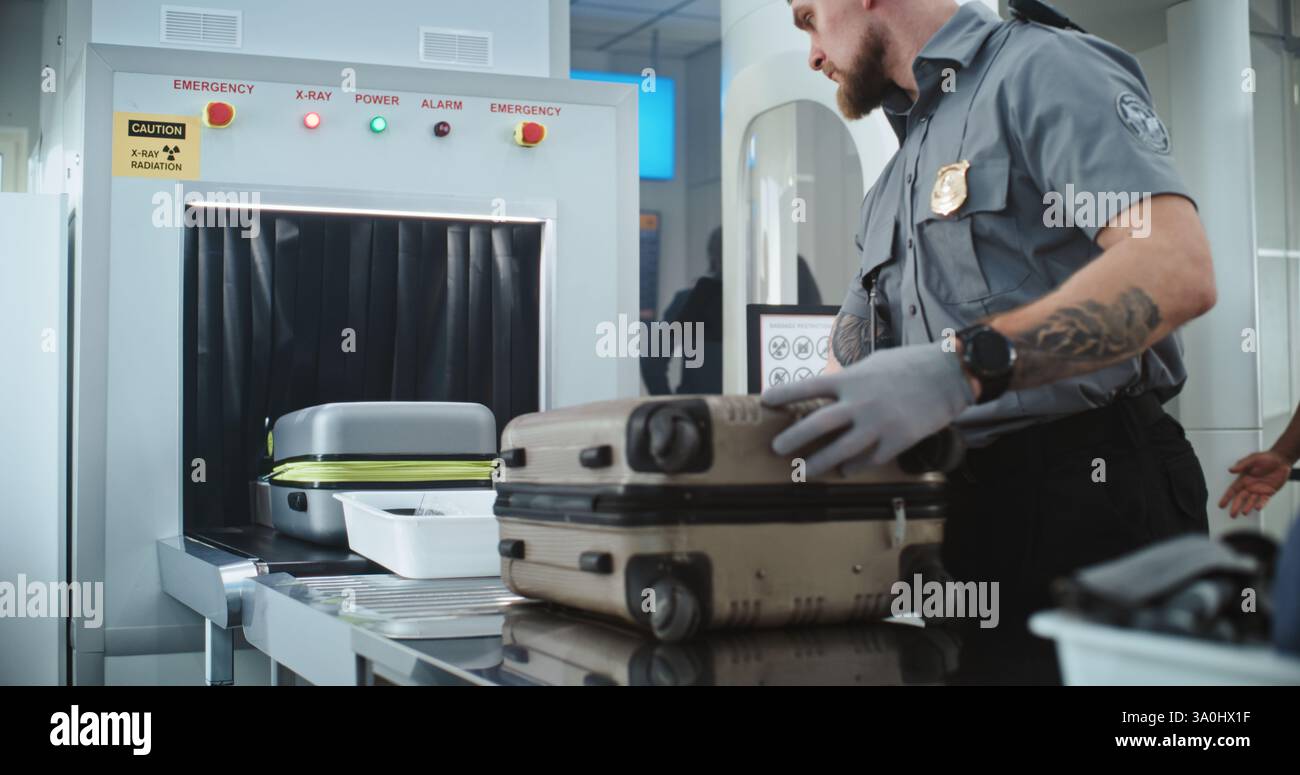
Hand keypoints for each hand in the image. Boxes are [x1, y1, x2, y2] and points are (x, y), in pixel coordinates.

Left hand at [761, 342, 973, 477]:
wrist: (947, 375)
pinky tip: (846, 470)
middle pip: (818, 424)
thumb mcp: (872, 364)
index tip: (766, 401)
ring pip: (841, 450)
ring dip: (819, 463)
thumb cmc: (908, 366)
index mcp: (852, 379)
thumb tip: (825, 392)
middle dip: (793, 438)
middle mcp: (861, 402)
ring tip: (803, 471)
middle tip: (776, 449)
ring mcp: (879, 424)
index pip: (809, 385)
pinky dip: (855, 466)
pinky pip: (870, 459)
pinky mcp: (897, 440)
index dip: (784, 393)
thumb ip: (849, 381)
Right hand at [1218, 451, 1292, 517]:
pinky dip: (1261, 504)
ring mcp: (1260, 490)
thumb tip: (1231, 470)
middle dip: (1235, 506)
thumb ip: (1242, 465)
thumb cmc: (1266, 458)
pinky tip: (1257, 508)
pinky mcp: (1269, 492)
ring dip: (1247, 507)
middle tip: (1232, 514)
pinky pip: (1264, 500)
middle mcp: (1250, 486)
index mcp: (1244, 479)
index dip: (1226, 498)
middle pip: (1240, 498)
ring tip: (1244, 512)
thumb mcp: (1252, 459)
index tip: (1221, 505)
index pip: (1232, 490)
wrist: (1281, 460)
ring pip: (1251, 501)